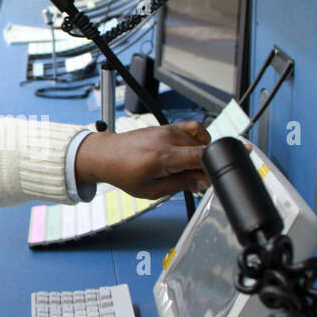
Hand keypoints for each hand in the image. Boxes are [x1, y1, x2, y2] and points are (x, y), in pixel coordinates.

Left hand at [73, 121, 210, 199]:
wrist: (106, 155)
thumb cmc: (123, 173)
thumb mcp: (152, 190)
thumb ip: (180, 185)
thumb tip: (202, 181)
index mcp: (162, 156)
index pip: (200, 156)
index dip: (210, 170)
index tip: (205, 181)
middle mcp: (167, 139)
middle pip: (203, 149)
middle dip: (203, 166)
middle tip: (193, 181)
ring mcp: (168, 129)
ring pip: (200, 139)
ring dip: (199, 155)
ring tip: (187, 169)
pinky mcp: (168, 126)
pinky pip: (193, 128)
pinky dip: (198, 140)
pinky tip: (189, 153)